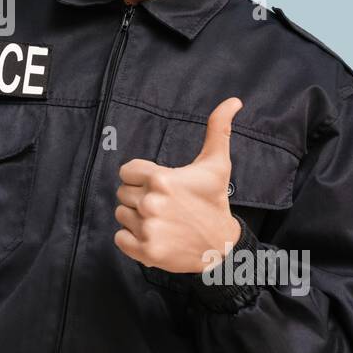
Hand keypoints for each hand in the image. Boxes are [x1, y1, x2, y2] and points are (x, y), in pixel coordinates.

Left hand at [113, 96, 243, 273]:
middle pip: (122, 193)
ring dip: (136, 218)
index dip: (141, 177)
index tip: (160, 186)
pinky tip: (154, 235)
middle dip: (140, 197)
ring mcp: (148, 229)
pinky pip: (119, 238)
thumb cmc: (215, 200)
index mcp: (162, 179)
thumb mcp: (216, 164)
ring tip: (161, 221)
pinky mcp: (145, 252)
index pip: (126, 172)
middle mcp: (151, 204)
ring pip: (121, 215)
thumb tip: (233, 101)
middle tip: (164, 205)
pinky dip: (131, 239)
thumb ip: (217, 129)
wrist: (222, 245)